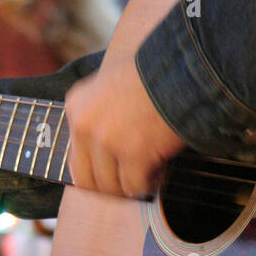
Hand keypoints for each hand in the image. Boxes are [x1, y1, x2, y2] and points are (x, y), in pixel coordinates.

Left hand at [65, 53, 184, 196]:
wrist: (180, 69)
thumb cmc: (152, 73)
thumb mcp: (111, 82)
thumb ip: (99, 110)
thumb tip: (101, 148)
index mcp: (77, 105)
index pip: (76, 155)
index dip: (99, 164)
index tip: (117, 162)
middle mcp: (84, 124)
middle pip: (86, 178)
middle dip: (109, 183)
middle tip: (129, 178)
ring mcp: (106, 141)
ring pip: (110, 186)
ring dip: (131, 182)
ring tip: (150, 168)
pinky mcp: (133, 155)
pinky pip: (135, 186)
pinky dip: (150, 183)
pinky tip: (161, 167)